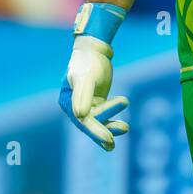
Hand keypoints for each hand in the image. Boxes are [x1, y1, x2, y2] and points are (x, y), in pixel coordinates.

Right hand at [59, 35, 128, 149]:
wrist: (94, 49)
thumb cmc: (88, 62)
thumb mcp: (86, 77)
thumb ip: (83, 96)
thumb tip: (80, 116)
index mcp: (68, 102)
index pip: (82, 121)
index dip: (95, 131)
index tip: (109, 138)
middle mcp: (74, 106)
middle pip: (89, 124)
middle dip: (102, 133)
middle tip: (112, 144)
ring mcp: (85, 105)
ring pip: (98, 121)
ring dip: (110, 127)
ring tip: (125, 128)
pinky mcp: (96, 103)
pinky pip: (104, 116)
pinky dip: (112, 120)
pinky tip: (123, 126)